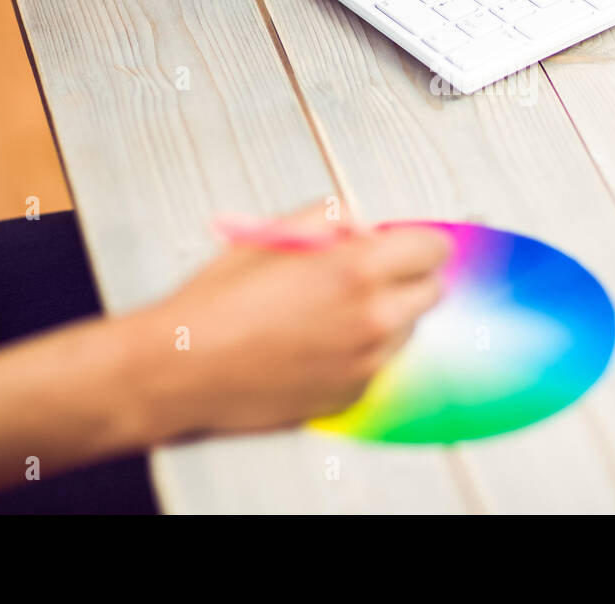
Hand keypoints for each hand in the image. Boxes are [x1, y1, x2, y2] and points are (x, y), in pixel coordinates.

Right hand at [0, 202, 448, 500]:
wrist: (182, 366)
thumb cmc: (219, 301)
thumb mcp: (272, 235)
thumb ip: (328, 220)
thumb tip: (357, 223)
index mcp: (358, 269)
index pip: (433, 248)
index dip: (417, 242)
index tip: (407, 244)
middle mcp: (373, 318)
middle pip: (430, 291)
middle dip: (406, 277)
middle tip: (368, 274)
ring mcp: (367, 362)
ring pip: (406, 329)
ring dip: (386, 315)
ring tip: (330, 310)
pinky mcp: (353, 393)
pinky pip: (379, 363)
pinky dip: (362, 350)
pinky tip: (317, 342)